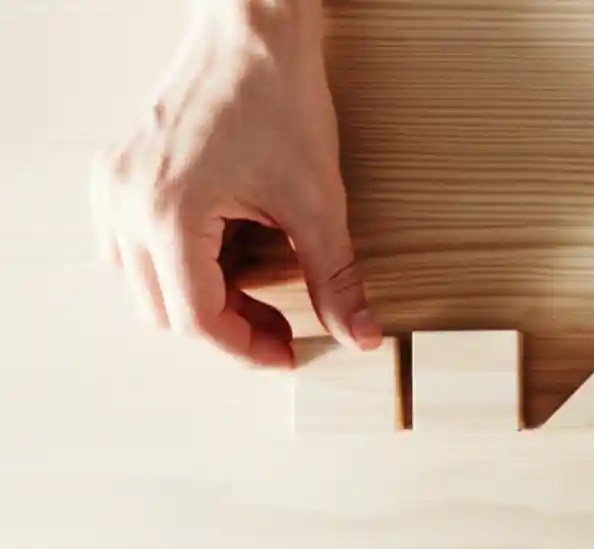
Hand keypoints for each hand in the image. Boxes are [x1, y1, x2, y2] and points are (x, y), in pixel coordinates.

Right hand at [90, 0, 381, 367]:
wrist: (252, 31)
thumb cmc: (280, 99)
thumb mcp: (318, 201)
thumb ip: (336, 278)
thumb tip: (360, 335)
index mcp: (169, 215)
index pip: (198, 319)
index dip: (248, 347)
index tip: (287, 351)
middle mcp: (127, 204)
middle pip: (165, 311)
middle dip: (226, 326)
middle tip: (280, 324)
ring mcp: (114, 187)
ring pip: (142, 285)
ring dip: (198, 298)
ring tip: (255, 287)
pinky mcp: (117, 173)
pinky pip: (129, 246)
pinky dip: (174, 264)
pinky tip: (223, 250)